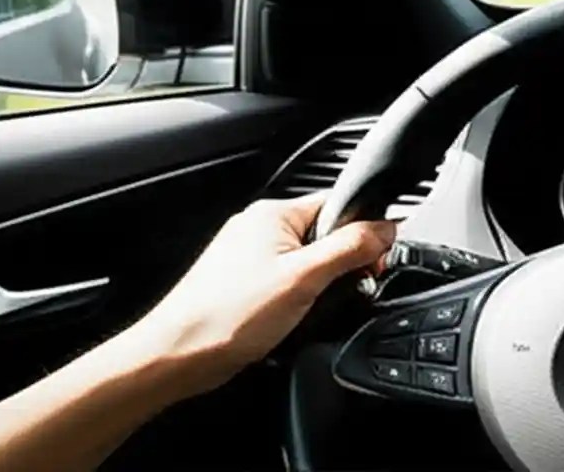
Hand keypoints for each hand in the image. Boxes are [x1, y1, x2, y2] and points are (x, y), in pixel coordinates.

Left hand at [133, 194, 396, 394]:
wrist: (177, 356)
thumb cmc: (227, 317)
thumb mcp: (304, 279)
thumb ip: (350, 249)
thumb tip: (386, 228)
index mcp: (274, 214)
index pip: (339, 206)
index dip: (364, 233)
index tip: (374, 263)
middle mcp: (259, 228)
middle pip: (326, 236)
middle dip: (341, 266)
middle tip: (342, 293)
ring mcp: (249, 256)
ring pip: (308, 263)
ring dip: (319, 288)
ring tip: (308, 312)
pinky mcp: (244, 283)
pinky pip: (288, 282)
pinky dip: (298, 300)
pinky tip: (291, 319)